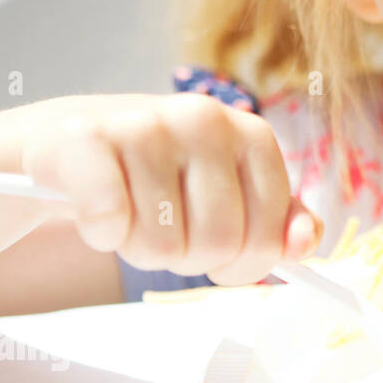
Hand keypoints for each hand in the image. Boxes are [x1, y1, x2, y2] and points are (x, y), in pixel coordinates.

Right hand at [20, 93, 321, 284]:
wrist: (77, 141)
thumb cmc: (167, 176)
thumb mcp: (235, 193)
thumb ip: (280, 224)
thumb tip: (304, 242)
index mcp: (254, 136)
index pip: (269, 235)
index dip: (241, 263)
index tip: (218, 251)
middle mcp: (206, 119)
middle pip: (218, 243)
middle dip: (190, 260)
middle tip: (168, 234)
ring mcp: (146, 123)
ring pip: (161, 244)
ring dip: (142, 250)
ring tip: (132, 217)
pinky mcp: (86, 138)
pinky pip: (108, 221)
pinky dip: (101, 236)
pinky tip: (99, 214)